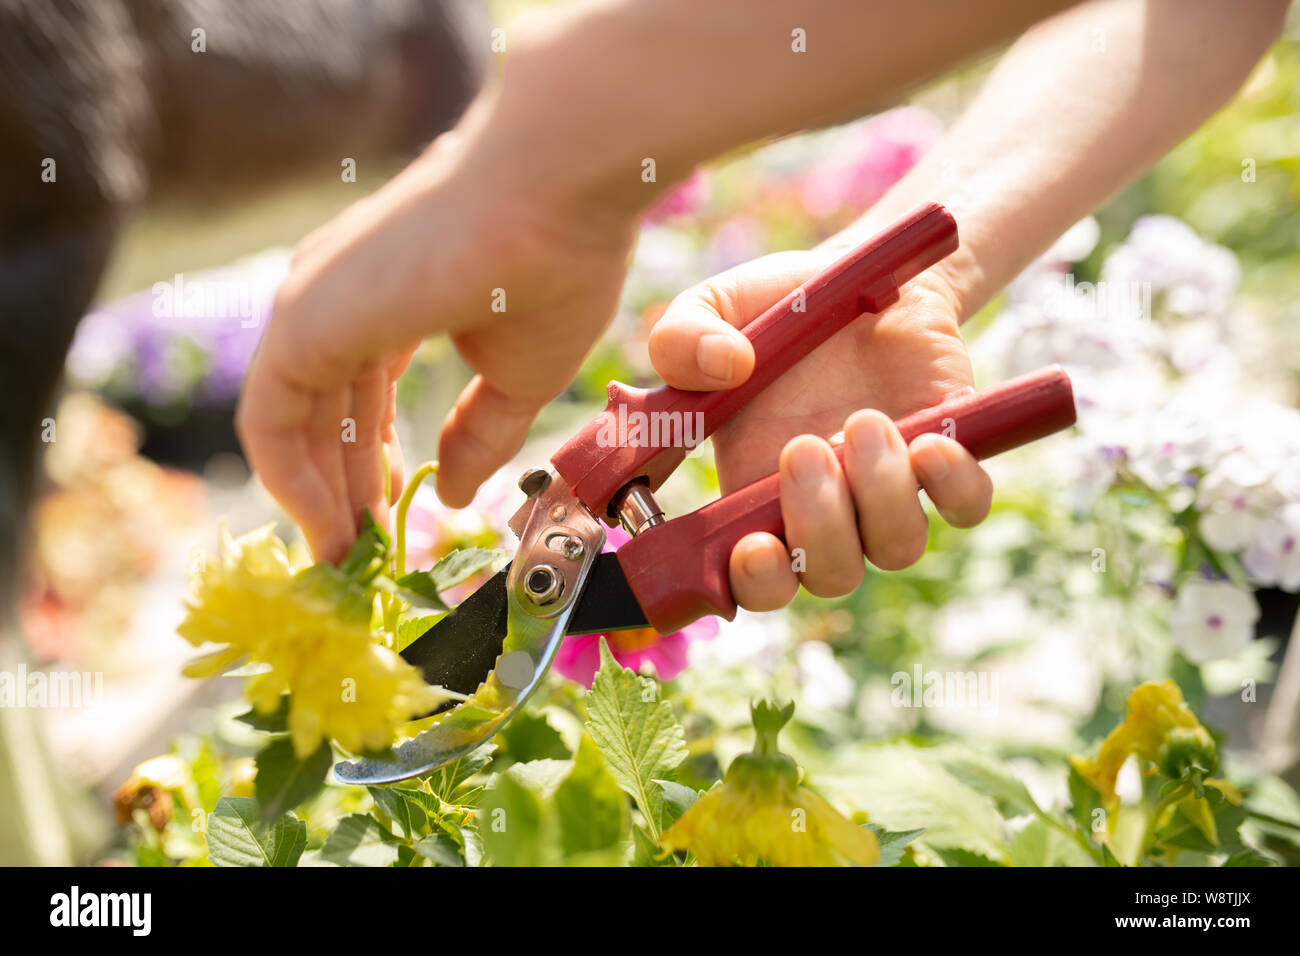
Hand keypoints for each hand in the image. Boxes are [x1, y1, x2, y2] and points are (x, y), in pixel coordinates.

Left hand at [237, 129, 637, 561]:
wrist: (556, 192)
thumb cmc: (552, 270)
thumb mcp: (518, 376)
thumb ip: (480, 435)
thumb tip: (452, 494)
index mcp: (388, 300)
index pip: (362, 393)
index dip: (376, 460)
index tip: (394, 515)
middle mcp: (339, 297)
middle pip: (325, 412)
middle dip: (343, 487)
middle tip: (362, 552)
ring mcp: (313, 304)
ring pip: (292, 421)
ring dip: (317, 496)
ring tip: (344, 558)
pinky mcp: (300, 320)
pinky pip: (271, 421)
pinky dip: (292, 480)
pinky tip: (327, 528)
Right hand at [648, 246, 991, 610]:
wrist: (862, 276)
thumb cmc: (779, 311)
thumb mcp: (714, 308)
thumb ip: (681, 338)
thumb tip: (722, 368)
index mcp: (753, 493)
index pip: (753, 579)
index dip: (757, 583)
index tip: (754, 546)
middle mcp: (825, 509)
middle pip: (829, 575)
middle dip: (818, 526)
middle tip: (804, 448)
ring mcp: (888, 489)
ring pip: (897, 547)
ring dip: (880, 495)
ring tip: (863, 420)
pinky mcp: (947, 458)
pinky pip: (965, 505)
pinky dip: (955, 487)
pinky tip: (932, 444)